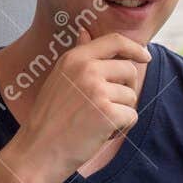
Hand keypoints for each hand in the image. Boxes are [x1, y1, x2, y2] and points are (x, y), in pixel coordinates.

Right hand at [4, 25, 148, 182]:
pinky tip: (101, 134)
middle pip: (129, 70)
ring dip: (121, 113)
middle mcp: (87, 70)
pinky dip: (121, 128)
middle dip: (126, 90)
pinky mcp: (108, 113)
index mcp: (74, 59)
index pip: (114, 41)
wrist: (37, 151)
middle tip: (108, 108)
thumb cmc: (49, 119)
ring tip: (97, 123)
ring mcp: (97, 91)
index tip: (145, 56)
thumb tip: (85, 31)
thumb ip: (79, 55)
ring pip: (131, 96)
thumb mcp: (59, 79)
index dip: (134, 48)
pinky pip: (131, 116)